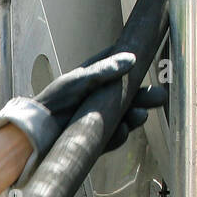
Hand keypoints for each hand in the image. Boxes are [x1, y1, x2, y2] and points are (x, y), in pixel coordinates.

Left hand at [0, 48, 167, 185]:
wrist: (36, 132)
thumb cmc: (54, 101)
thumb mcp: (80, 80)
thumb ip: (105, 70)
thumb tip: (131, 59)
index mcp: (94, 78)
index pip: (119, 68)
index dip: (135, 66)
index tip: (151, 63)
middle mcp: (98, 97)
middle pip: (129, 95)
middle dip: (145, 97)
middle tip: (160, 97)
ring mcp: (98, 118)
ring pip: (125, 117)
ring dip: (135, 116)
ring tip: (139, 116)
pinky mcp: (96, 137)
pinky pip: (114, 137)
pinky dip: (120, 135)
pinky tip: (123, 130)